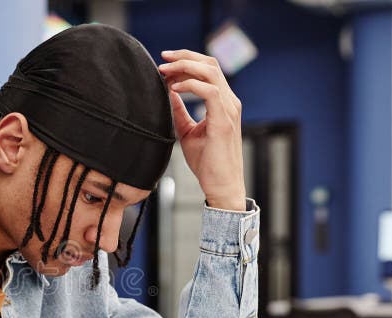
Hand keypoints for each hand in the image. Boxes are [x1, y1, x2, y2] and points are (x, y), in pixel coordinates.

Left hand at [159, 50, 245, 211]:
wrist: (221, 185)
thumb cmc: (207, 162)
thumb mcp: (187, 131)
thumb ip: (180, 111)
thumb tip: (168, 94)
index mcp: (222, 102)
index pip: (207, 69)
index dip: (186, 61)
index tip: (164, 64)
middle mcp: (229, 101)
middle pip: (209, 64)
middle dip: (184, 57)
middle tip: (162, 59)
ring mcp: (228, 109)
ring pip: (210, 72)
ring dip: (185, 67)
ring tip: (165, 72)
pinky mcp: (224, 120)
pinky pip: (210, 91)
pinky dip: (190, 85)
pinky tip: (173, 90)